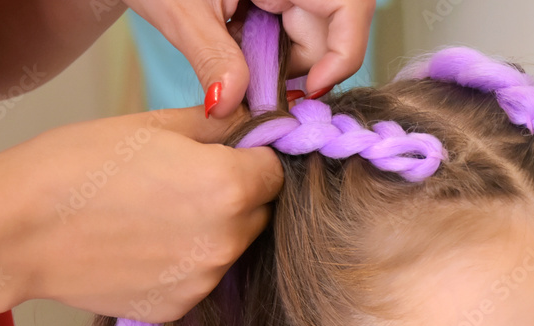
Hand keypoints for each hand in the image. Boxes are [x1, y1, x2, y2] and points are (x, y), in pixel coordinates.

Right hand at [0, 105, 281, 321]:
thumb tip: (249, 123)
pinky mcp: (179, 307)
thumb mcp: (153, 126)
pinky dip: (183, 261)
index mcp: (228, 187)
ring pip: (230, 247)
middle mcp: (226, 241)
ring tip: (154, 214)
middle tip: (181, 182)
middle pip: (258, 213)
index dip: (253, 158)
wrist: (17, 231)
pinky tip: (141, 244)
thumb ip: (215, 127)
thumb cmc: (75, 167)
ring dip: (210, 230)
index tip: (227, 154)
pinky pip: (200, 276)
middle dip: (235, 195)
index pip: (275, 171)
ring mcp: (204, 280)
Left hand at [122, 0, 375, 116]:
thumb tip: (229, 107)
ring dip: (277, 62)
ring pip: (313, 41)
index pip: (350, 10)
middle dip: (293, 66)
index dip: (341, 57)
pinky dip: (268, 53)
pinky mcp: (282, 1)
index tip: (308, 91)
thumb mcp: (183, 12)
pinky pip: (293, 36)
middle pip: (331, 34)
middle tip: (246, 77)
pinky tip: (237, 42)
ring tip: (232, 48)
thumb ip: (212, 59)